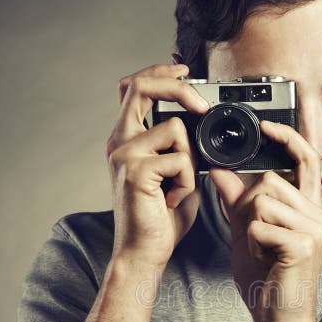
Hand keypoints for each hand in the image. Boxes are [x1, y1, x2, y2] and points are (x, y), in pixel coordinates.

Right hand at [105, 62, 209, 270]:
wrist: (144, 252)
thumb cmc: (162, 217)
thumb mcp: (177, 173)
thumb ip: (183, 147)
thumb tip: (201, 123)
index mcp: (126, 138)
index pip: (133, 87)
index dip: (158, 72)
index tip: (184, 69)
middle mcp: (119, 141)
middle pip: (140, 86)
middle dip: (178, 87)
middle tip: (202, 106)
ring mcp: (124, 154)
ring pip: (175, 129)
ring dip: (190, 162)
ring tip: (177, 189)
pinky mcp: (135, 171)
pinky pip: (181, 160)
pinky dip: (188, 183)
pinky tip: (173, 201)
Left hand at [210, 120, 321, 321]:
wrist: (279, 319)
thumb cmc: (266, 280)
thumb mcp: (247, 233)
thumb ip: (237, 202)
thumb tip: (220, 171)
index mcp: (308, 209)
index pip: (305, 161)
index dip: (288, 138)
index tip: (267, 125)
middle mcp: (317, 215)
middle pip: (269, 182)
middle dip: (250, 207)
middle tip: (256, 239)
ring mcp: (314, 229)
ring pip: (262, 201)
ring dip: (250, 227)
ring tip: (262, 251)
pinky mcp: (303, 245)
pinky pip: (260, 225)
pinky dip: (253, 243)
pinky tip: (265, 260)